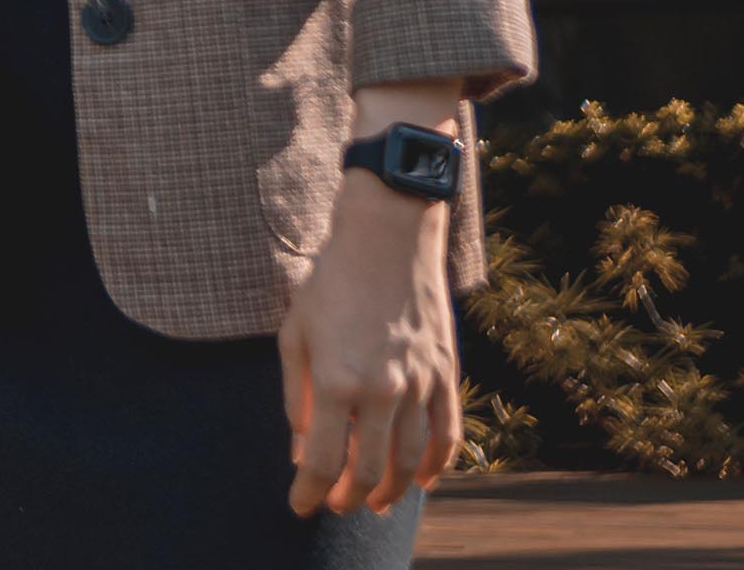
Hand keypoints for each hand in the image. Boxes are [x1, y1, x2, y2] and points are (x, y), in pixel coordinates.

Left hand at [279, 119, 464, 516]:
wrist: (387, 238)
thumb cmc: (331, 283)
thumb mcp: (295, 335)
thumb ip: (295, 397)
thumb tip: (301, 450)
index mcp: (335, 381)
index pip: (323, 461)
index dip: (309, 492)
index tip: (300, 506)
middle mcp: (382, 390)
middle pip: (369, 472)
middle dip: (348, 497)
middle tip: (335, 504)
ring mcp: (420, 384)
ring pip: (411, 462)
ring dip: (392, 491)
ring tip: (373, 500)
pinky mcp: (447, 374)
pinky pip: (448, 435)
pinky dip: (437, 467)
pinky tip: (422, 481)